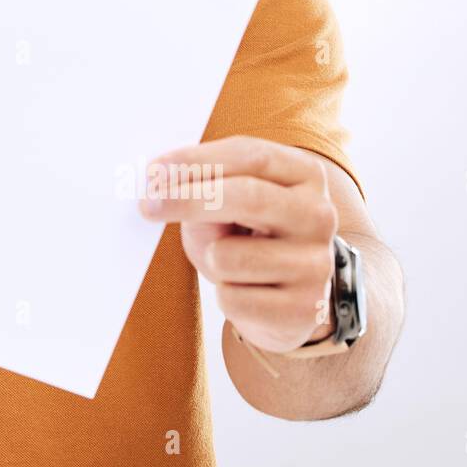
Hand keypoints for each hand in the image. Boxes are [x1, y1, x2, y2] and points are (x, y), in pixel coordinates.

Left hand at [138, 136, 337, 353]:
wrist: (289, 300)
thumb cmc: (248, 237)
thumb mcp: (226, 204)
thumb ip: (203, 190)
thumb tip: (161, 190)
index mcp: (304, 175)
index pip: (251, 156)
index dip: (197, 160)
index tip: (153, 171)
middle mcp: (319, 215)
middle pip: (248, 196)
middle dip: (187, 198)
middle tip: (147, 205)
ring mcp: (317, 264)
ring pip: (228, 255)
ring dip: (207, 257)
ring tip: (225, 261)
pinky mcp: (303, 310)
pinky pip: (232, 299)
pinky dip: (223, 295)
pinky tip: (246, 292)